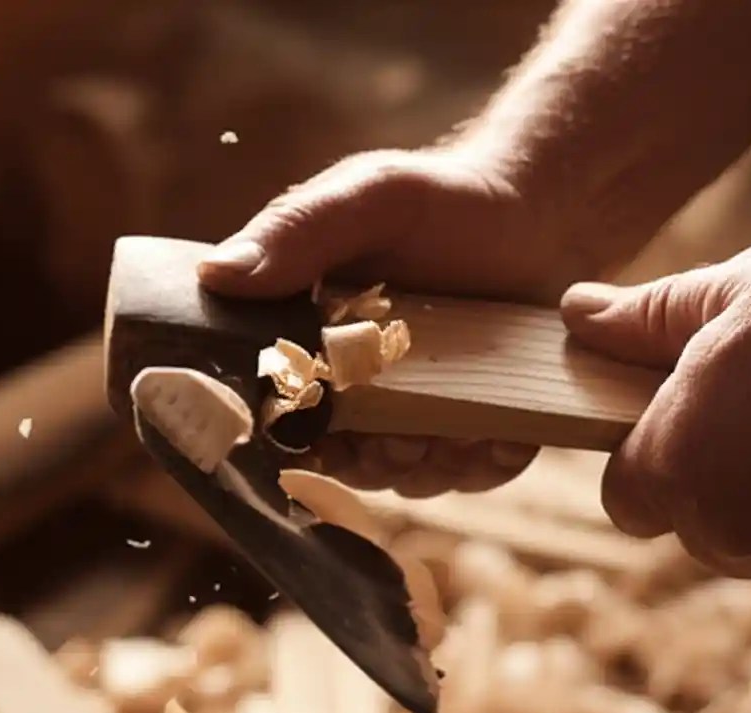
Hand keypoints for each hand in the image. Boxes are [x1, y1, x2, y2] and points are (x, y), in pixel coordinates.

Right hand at [200, 146, 567, 493]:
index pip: (272, 414)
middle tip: (403, 428)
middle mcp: (354, 388)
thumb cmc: (442, 197)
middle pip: (340, 461)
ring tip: (454, 420)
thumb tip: (214, 275)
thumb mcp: (368, 198)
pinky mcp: (474, 427)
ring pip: (405, 476)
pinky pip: (470, 472)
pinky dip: (482, 461)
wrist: (536, 209)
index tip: (325, 427)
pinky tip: (497, 429)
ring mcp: (417, 412)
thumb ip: (296, 231)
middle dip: (371, 457)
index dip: (289, 437)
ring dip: (428, 462)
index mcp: (305, 342)